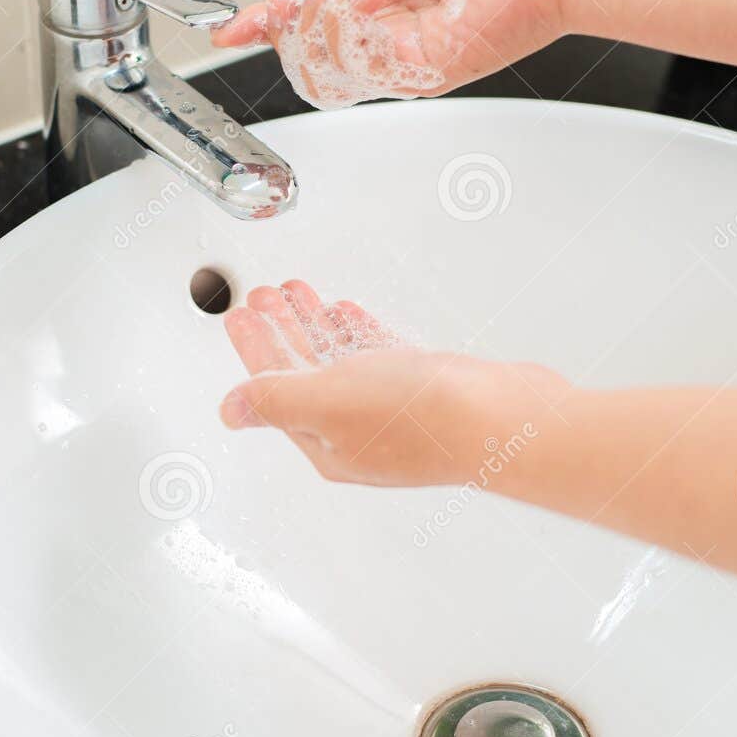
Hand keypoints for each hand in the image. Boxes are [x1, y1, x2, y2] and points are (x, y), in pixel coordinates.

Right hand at [209, 0, 584, 104]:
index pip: (313, 21)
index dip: (267, 23)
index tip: (233, 26)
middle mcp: (391, 32)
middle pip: (307, 52)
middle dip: (282, 25)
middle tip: (287, 0)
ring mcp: (403, 59)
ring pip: (320, 66)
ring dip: (313, 22)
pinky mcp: (417, 76)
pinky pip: (352, 68)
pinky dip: (344, 28)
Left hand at [218, 280, 565, 487]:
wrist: (506, 420)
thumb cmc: (425, 419)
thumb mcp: (328, 402)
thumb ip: (276, 400)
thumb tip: (230, 410)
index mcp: (326, 443)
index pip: (274, 389)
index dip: (254, 349)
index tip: (238, 316)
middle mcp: (356, 433)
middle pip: (303, 374)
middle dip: (281, 331)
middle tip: (263, 297)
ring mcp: (392, 413)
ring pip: (340, 362)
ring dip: (315, 325)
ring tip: (296, 294)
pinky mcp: (427, 392)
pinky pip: (380, 359)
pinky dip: (359, 334)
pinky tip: (348, 313)